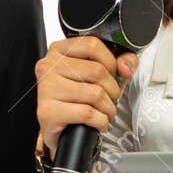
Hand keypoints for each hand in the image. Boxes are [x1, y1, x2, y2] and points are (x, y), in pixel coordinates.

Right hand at [33, 36, 137, 154]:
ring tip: (106, 113)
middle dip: (113, 90)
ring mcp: (46, 88)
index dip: (111, 62)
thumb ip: (118, 63)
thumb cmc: (73, 99)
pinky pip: (87, 113)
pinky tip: (99, 123)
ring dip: (108, 108)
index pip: (92, 45)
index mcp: (58, 50)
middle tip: (111, 99)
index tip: (114, 75)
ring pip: (94, 94)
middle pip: (96, 71)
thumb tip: (126, 67)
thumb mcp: (94, 74)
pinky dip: (100, 121)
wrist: (54, 127)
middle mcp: (48, 66)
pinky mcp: (48, 111)